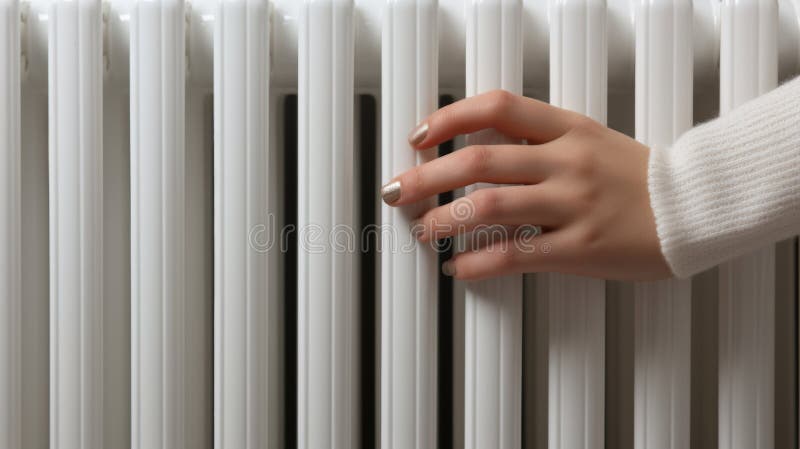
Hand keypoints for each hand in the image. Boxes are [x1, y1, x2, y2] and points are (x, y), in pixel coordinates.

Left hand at [380, 90, 671, 281]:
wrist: (694, 207)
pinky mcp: (580, 246)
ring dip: (444, 219)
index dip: (449, 117)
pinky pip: (515, 253)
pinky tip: (458, 268)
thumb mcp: (590, 140)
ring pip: (489, 205)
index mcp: (568, 128)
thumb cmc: (637, 176)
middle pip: (479, 159)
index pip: (497, 107)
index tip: (418, 135)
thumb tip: (478, 151)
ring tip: (422, 230)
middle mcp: (566, 160)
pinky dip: (477, 262)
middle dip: (427, 175)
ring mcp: (573, 203)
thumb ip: (540, 141)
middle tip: (398, 189)